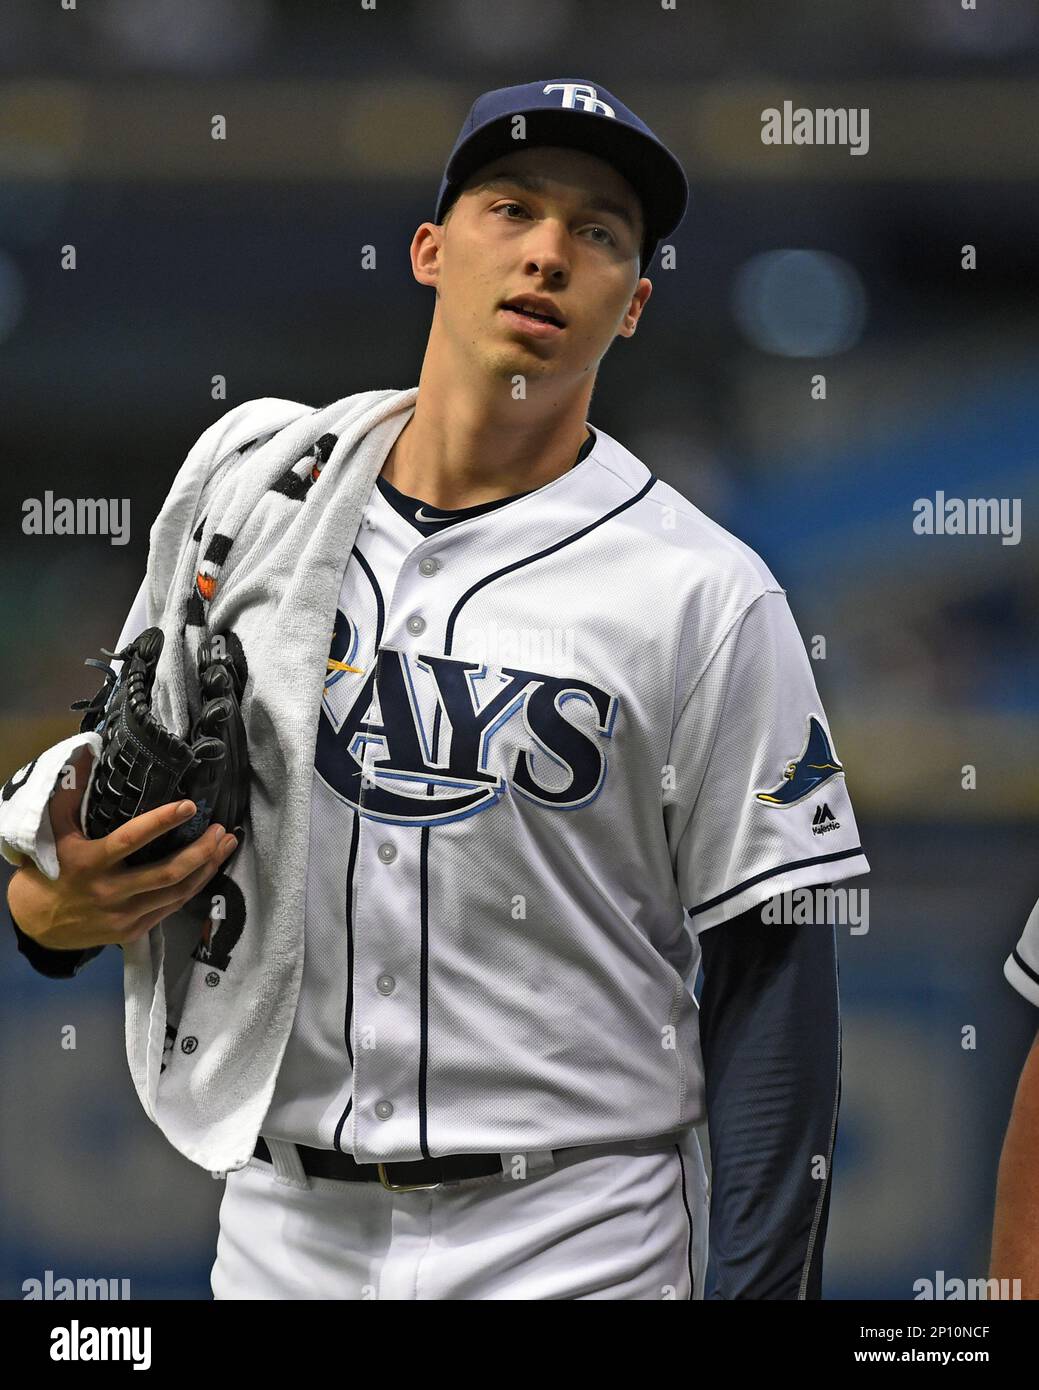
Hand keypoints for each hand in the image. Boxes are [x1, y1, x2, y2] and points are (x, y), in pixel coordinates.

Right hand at [6, 747, 237, 950]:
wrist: (38, 924)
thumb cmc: (51, 870)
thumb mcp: (54, 833)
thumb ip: (69, 798)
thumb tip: (84, 757)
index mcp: (91, 863)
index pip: (131, 840)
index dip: (161, 822)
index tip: (189, 806)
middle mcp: (110, 892)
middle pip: (167, 873)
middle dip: (200, 851)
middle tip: (220, 829)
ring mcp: (124, 915)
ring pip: (176, 893)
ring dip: (206, 868)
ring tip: (226, 845)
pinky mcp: (133, 931)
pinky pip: (171, 908)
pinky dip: (194, 888)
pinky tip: (209, 869)